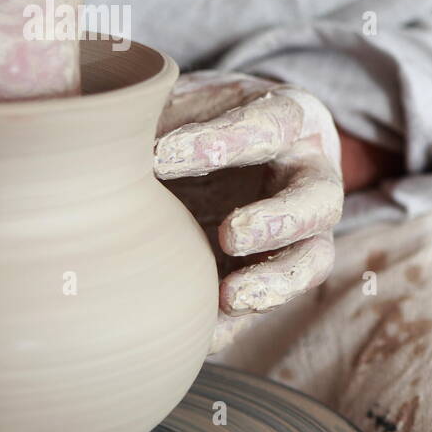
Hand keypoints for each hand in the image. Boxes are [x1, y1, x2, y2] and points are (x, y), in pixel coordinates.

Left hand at [154, 72, 344, 352]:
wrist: (217, 148)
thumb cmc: (202, 114)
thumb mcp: (186, 97)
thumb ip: (161, 110)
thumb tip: (112, 132)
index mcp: (293, 118)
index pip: (272, 124)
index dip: (226, 140)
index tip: (161, 154)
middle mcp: (310, 175)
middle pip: (319, 199)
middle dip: (280, 219)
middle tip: (230, 235)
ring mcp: (303, 229)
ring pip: (314, 258)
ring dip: (277, 280)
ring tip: (232, 297)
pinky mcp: (278, 272)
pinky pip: (270, 302)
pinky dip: (240, 322)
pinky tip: (206, 335)